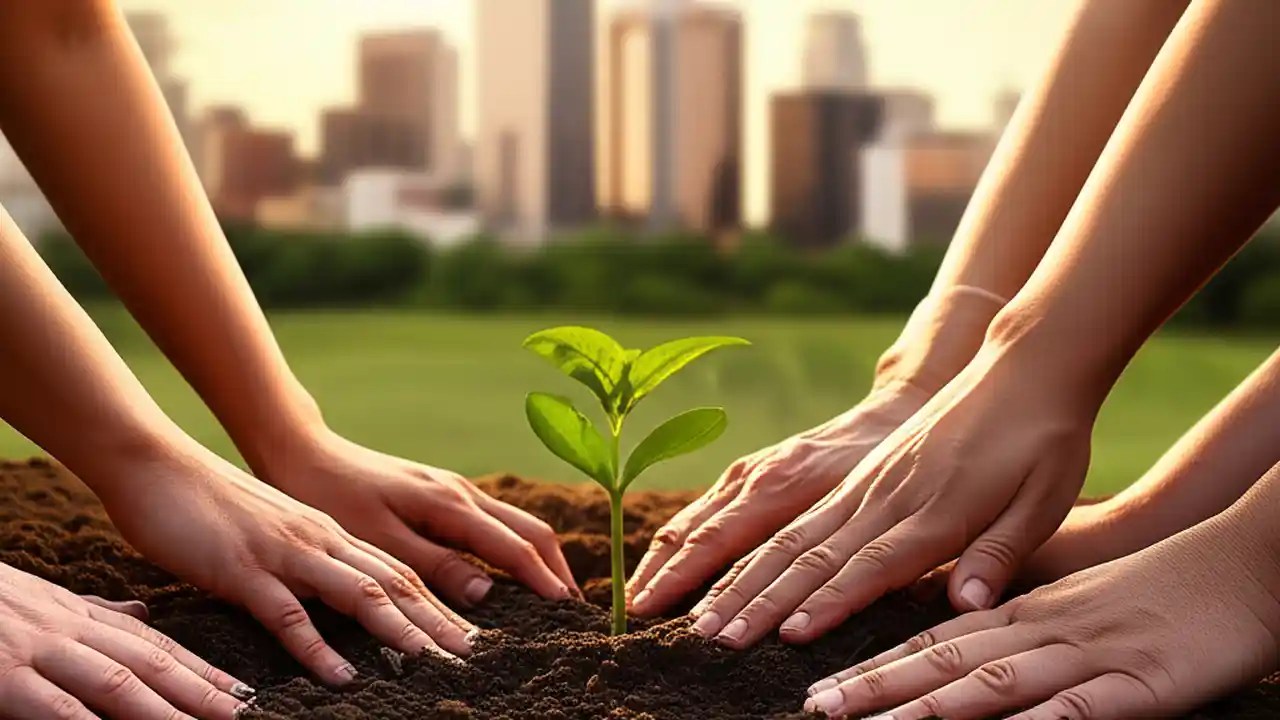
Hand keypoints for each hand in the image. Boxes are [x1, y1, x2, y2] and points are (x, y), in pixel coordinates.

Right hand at [0, 562, 251, 719]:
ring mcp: (36, 652)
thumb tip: (140, 612)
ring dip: (165, 710)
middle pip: (148, 664)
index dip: (201, 667)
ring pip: (116, 684)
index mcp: (79, 615)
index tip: (242, 689)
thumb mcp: (43, 602)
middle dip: (200, 690)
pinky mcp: (3, 677)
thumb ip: (94, 612)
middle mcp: (68, 630)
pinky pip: (57, 707)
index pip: (155, 643)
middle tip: (245, 712)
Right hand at [94, 443, 475, 684]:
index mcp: (328, 532)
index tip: (469, 631)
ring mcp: (283, 552)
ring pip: (356, 592)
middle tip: (472, 651)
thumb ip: (304, 562)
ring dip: (396, 628)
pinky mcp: (242, 568)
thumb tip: (330, 596)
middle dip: (435, 618)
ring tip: (430, 660)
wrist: (157, 464)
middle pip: (392, 581)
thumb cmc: (210, 504)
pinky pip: (286, 614)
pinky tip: (340, 675)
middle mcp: (318, 539)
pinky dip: (316, 647)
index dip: (437, 600)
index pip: (397, 569)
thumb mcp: (273, 532)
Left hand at [255, 430, 577, 604]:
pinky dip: (514, 547)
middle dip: (556, 568)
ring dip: (538, 557)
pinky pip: (493, 522)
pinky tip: (509, 571)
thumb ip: (434, 566)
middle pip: (531, 530)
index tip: (569, 612)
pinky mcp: (441, 493)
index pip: (517, 546)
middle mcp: (462, 493)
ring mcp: (454, 489)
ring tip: (551, 595)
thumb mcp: (380, 542)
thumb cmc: (334, 500)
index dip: (545, 580)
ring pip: (515, 523)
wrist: (303, 454)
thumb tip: (487, 594)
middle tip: (572, 610)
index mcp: (451, 504)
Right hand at [627, 382, 930, 616]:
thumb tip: (837, 593)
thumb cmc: (894, 463)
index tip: (660, 614)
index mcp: (782, 484)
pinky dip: (675, 545)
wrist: (890, 414)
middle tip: (631, 618)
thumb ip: (853, 547)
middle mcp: (753, 476)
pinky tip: (662, 572)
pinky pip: (700, 513)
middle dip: (659, 576)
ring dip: (660, 562)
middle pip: (691, 532)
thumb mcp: (879, 502)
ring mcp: (745, 473)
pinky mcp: (745, 475)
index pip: (718, 541)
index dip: (686, 581)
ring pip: (688, 521)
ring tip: (636, 602)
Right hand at [691, 349, 1093, 648]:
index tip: (787, 634)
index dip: (830, 602)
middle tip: (712, 636)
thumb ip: (1000, 552)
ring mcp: (864, 482)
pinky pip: (790, 515)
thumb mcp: (1044, 497)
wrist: (1021, 365)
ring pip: (786, 533)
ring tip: (696, 609)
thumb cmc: (1042, 437)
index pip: (871, 564)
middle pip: (810, 552)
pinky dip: (749, 543)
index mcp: (935, 507)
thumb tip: (969, 605)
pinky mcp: (855, 475)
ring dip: (737, 573)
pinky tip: (716, 562)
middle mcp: (886, 494)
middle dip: (758, 597)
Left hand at [799, 511, 1279, 718]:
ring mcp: (1087, 655)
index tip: (822, 689)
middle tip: (818, 708)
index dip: (875, 668)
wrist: (1235, 565)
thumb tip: (955, 632)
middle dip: (877, 688)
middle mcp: (1041, 633)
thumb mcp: (1070, 602)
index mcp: (1022, 616)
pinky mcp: (1141, 682)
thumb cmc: (1151, 588)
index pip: (932, 642)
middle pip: (946, 662)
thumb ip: (1011, 621)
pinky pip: (1082, 706)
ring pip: (996, 682)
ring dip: (930, 705)